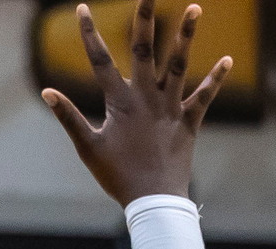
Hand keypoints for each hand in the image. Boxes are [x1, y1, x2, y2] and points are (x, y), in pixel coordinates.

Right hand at [41, 3, 231, 208]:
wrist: (153, 201)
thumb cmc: (118, 177)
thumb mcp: (88, 148)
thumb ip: (68, 117)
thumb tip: (47, 92)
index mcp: (120, 103)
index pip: (101, 61)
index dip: (89, 34)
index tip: (82, 8)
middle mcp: (146, 98)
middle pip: (144, 49)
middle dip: (145, 17)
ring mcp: (170, 108)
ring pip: (179, 65)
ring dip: (186, 35)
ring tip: (195, 8)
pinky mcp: (189, 122)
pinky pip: (204, 97)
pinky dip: (215, 79)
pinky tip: (228, 60)